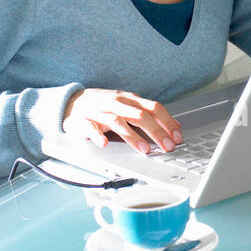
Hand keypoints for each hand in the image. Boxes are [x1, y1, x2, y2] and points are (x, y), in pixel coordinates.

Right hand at [62, 89, 182, 154]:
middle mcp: (117, 103)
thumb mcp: (129, 106)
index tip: (177, 137)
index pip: (153, 108)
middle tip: (167, 147)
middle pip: (140, 115)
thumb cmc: (105, 106)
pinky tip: (104, 144)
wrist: (72, 102)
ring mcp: (100, 111)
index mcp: (130, 99)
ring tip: (145, 150)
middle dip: (156, 131)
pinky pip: (91, 128)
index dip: (167, 122)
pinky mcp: (83, 121)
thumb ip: (149, 114)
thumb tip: (175, 126)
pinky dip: (97, 136)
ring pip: (118, 122)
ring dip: (133, 137)